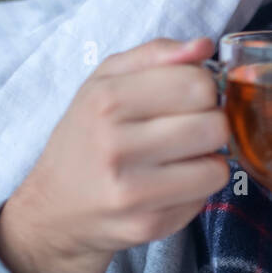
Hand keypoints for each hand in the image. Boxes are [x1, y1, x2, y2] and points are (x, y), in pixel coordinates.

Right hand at [0, 37, 229, 272]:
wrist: (53, 210)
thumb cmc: (87, 137)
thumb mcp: (105, 81)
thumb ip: (156, 54)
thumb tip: (203, 46)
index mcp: (106, 100)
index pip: (198, 84)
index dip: (202, 89)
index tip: (186, 98)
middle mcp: (115, 146)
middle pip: (214, 126)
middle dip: (209, 124)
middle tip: (185, 129)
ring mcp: (131, 192)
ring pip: (218, 168)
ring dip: (207, 160)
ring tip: (180, 157)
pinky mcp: (146, 226)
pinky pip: (204, 200)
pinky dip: (194, 191)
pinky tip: (167, 185)